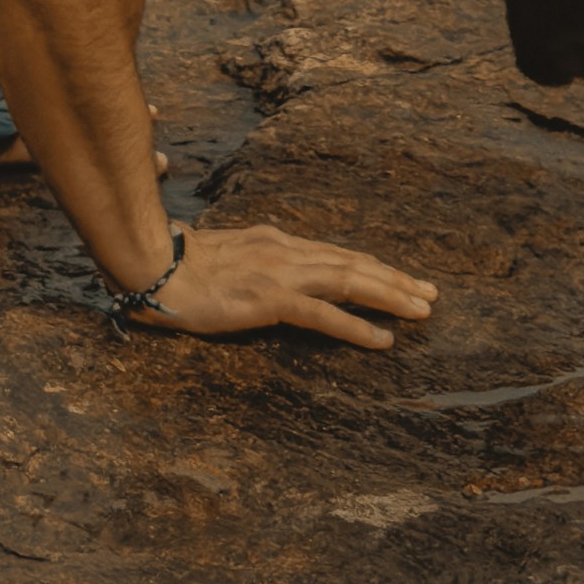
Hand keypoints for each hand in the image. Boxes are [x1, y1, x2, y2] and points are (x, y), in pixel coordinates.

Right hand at [134, 218, 438, 350]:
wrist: (153, 266)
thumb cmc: (180, 268)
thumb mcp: (229, 258)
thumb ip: (256, 263)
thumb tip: (272, 277)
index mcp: (277, 242)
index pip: (336, 254)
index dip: (372, 266)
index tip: (402, 277)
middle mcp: (286, 251)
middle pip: (353, 264)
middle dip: (396, 279)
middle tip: (431, 294)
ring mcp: (281, 272)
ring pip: (350, 282)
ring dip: (390, 296)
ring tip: (422, 310)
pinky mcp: (271, 298)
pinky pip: (324, 315)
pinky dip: (357, 327)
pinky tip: (383, 340)